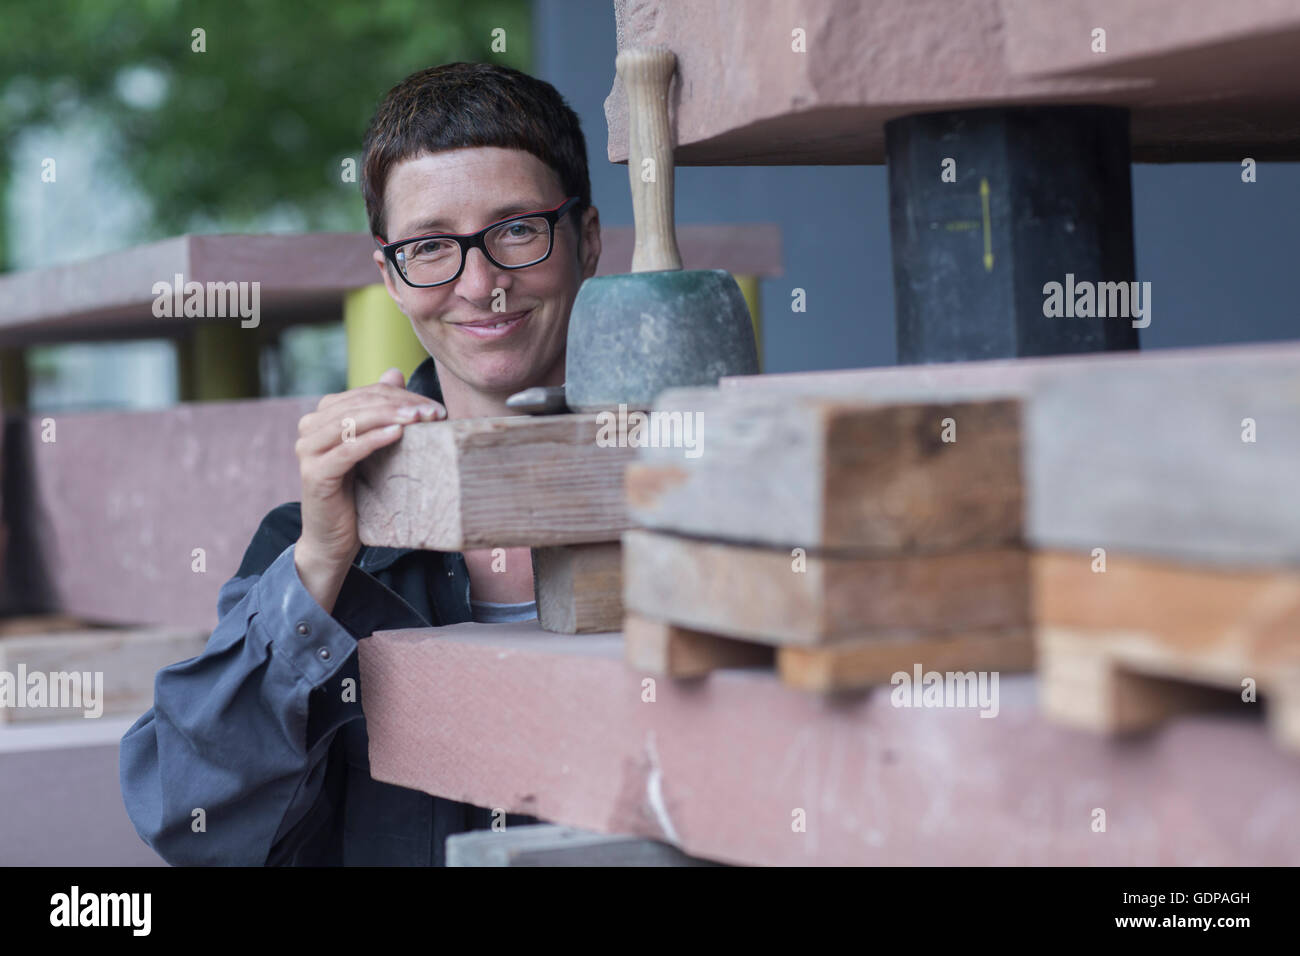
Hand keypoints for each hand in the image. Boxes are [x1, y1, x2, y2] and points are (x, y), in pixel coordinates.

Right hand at [294, 366, 443, 573]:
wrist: (333, 538)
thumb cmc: (358, 492)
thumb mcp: (373, 448)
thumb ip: (379, 412)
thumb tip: (395, 372)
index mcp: (324, 415)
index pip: (368, 394)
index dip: (403, 396)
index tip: (435, 409)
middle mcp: (310, 427)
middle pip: (361, 403)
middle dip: (401, 404)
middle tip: (434, 413)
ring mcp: (308, 450)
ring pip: (352, 421)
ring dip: (390, 416)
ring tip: (420, 419)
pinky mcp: (314, 474)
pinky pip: (346, 450)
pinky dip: (373, 439)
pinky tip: (397, 434)